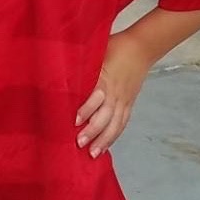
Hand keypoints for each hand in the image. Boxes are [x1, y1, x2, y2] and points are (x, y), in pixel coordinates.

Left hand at [74, 28, 153, 157]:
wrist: (142, 48)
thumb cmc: (115, 46)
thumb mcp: (96, 51)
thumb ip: (81, 63)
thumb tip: (58, 70)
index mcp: (106, 77)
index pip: (96, 96)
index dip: (87, 109)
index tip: (75, 120)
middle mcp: (116, 91)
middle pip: (106, 114)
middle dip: (93, 130)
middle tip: (79, 142)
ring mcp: (124, 100)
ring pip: (115, 123)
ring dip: (104, 139)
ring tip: (92, 153)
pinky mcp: (129, 104)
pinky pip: (122, 123)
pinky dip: (114, 136)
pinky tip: (104, 147)